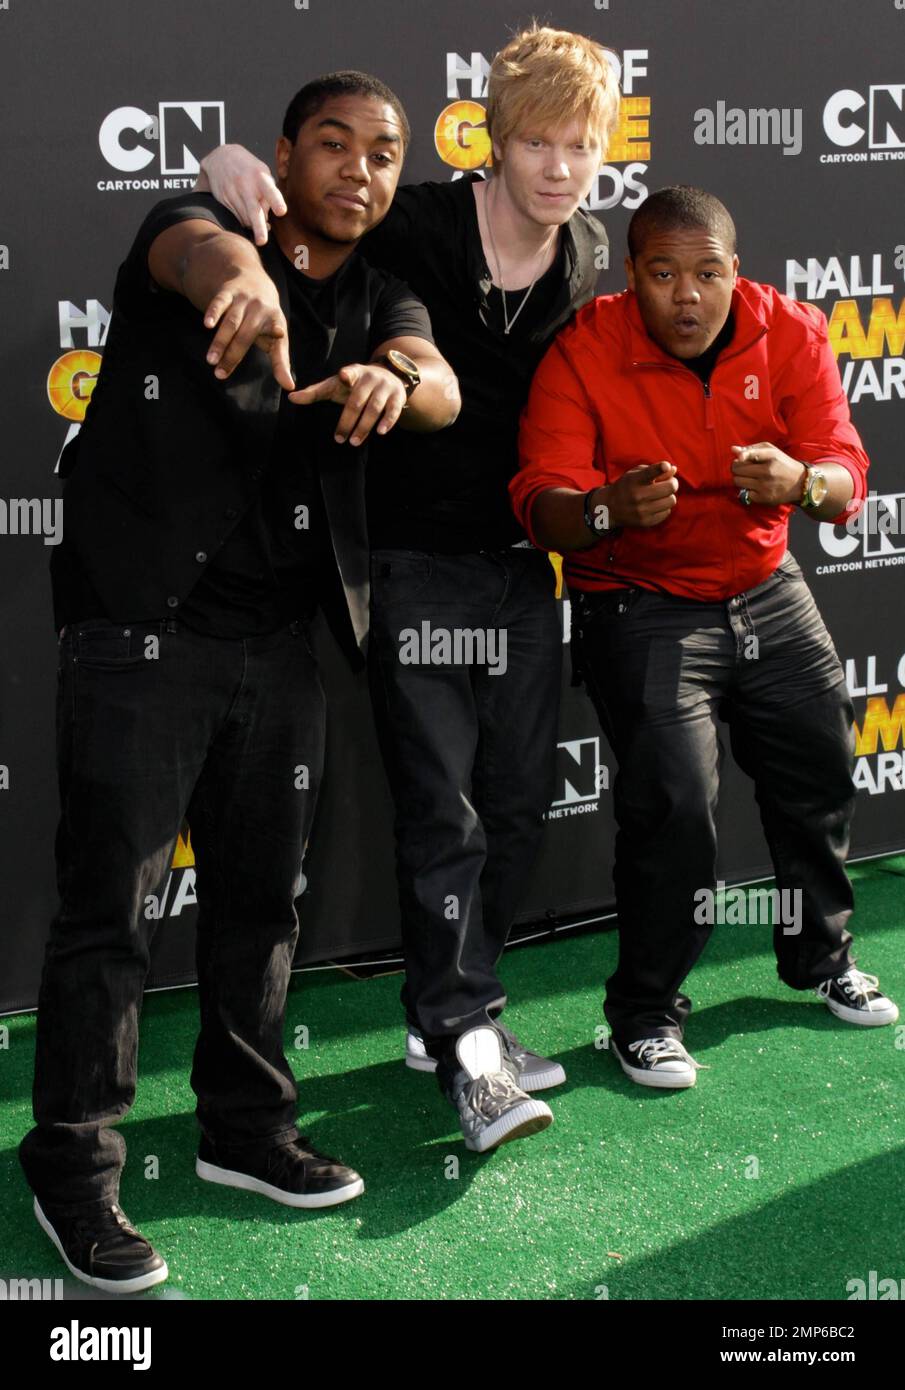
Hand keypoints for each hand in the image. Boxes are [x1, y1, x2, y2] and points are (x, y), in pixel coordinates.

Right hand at [200, 144, 286, 246]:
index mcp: (261, 177)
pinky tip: (246, 214)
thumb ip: (269, 195)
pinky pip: (237, 217)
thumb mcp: (262, 173)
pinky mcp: (224, 199)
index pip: (270, 191)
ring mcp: (233, 193)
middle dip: (259, 227)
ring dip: (253, 225)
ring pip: (246, 219)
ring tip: (258, 221)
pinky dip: (244, 220)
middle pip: (253, 211)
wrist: (220, 157)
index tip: (281, 211)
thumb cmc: (249, 169)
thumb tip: (270, 222)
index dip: (276, 201)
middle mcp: (246, 185)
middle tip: (262, 241)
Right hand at [203, 274, 293, 389]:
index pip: (278, 339)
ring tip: (211, 360)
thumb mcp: (276, 335)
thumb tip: (290, 387)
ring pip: (231, 323)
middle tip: (220, 375)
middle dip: (232, 356)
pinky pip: (220, 302)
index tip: (281, 353)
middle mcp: (260, 310)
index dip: (279, 345)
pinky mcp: (228, 292)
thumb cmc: (265, 318)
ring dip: (220, 342)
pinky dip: (213, 312)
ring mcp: (244, 300)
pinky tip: (207, 324)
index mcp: (276, 322)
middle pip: (245, 336)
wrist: (252, 278)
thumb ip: (281, 361)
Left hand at [289, 364, 407, 444]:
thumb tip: (291, 398)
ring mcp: (385, 387)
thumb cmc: (355, 384)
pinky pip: (393, 411)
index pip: (349, 372)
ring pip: (374, 408)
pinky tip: (380, 432)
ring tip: (354, 442)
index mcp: (353, 373)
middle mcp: (370, 378)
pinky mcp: (397, 396)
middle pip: (357, 401)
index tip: (343, 376)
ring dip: (364, 426)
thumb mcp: (336, 385)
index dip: (346, 375)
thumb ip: (315, 392)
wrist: (388, 375)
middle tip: (339, 439)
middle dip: (348, 421)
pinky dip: (387, 422)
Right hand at [605, 461, 677, 527]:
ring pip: (671, 501)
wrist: (610, 508)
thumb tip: (674, 469)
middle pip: (670, 487)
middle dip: (672, 483)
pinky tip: (656, 505)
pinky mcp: (646, 522)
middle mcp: (638, 496)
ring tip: (661, 495)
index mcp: (634, 480)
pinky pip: (667, 512)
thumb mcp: (636, 473)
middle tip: (669, 483)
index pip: (650, 472)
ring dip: (669, 496)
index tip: (666, 466)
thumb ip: (655, 469)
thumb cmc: (627, 486)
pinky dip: (664, 508)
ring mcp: (642, 510)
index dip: (660, 468)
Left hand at [731, 443, 805, 505]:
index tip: (740, 458)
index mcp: (772, 457)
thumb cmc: (782, 464)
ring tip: (749, 476)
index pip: (752, 454)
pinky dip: (747, 489)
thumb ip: (752, 449)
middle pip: (737, 469)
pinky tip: (755, 486)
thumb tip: (733, 450)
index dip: (742, 456)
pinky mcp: (763, 498)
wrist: (800, 483)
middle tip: (744, 468)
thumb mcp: (771, 451)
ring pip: (737, 481)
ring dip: (739, 478)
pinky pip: (744, 492)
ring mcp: (765, 486)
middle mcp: (768, 472)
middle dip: (737, 467)